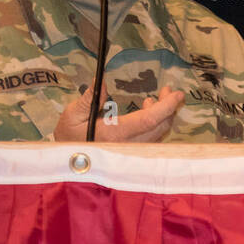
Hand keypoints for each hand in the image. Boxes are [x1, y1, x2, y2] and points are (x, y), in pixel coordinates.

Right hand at [53, 84, 184, 142]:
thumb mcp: (72, 115)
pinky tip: (147, 112)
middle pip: (159, 126)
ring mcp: (131, 152)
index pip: (149, 120)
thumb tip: (102, 81)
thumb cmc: (68, 136)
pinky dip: (156, 125)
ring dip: (162, 116)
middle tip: (168, 90)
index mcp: (115, 134)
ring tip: (155, 99)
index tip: (176, 93)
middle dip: (168, 107)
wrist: (66, 161)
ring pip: (158, 134)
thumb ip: (88, 99)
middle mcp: (128, 145)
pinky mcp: (132, 154)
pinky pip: (152, 140)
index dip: (166, 106)